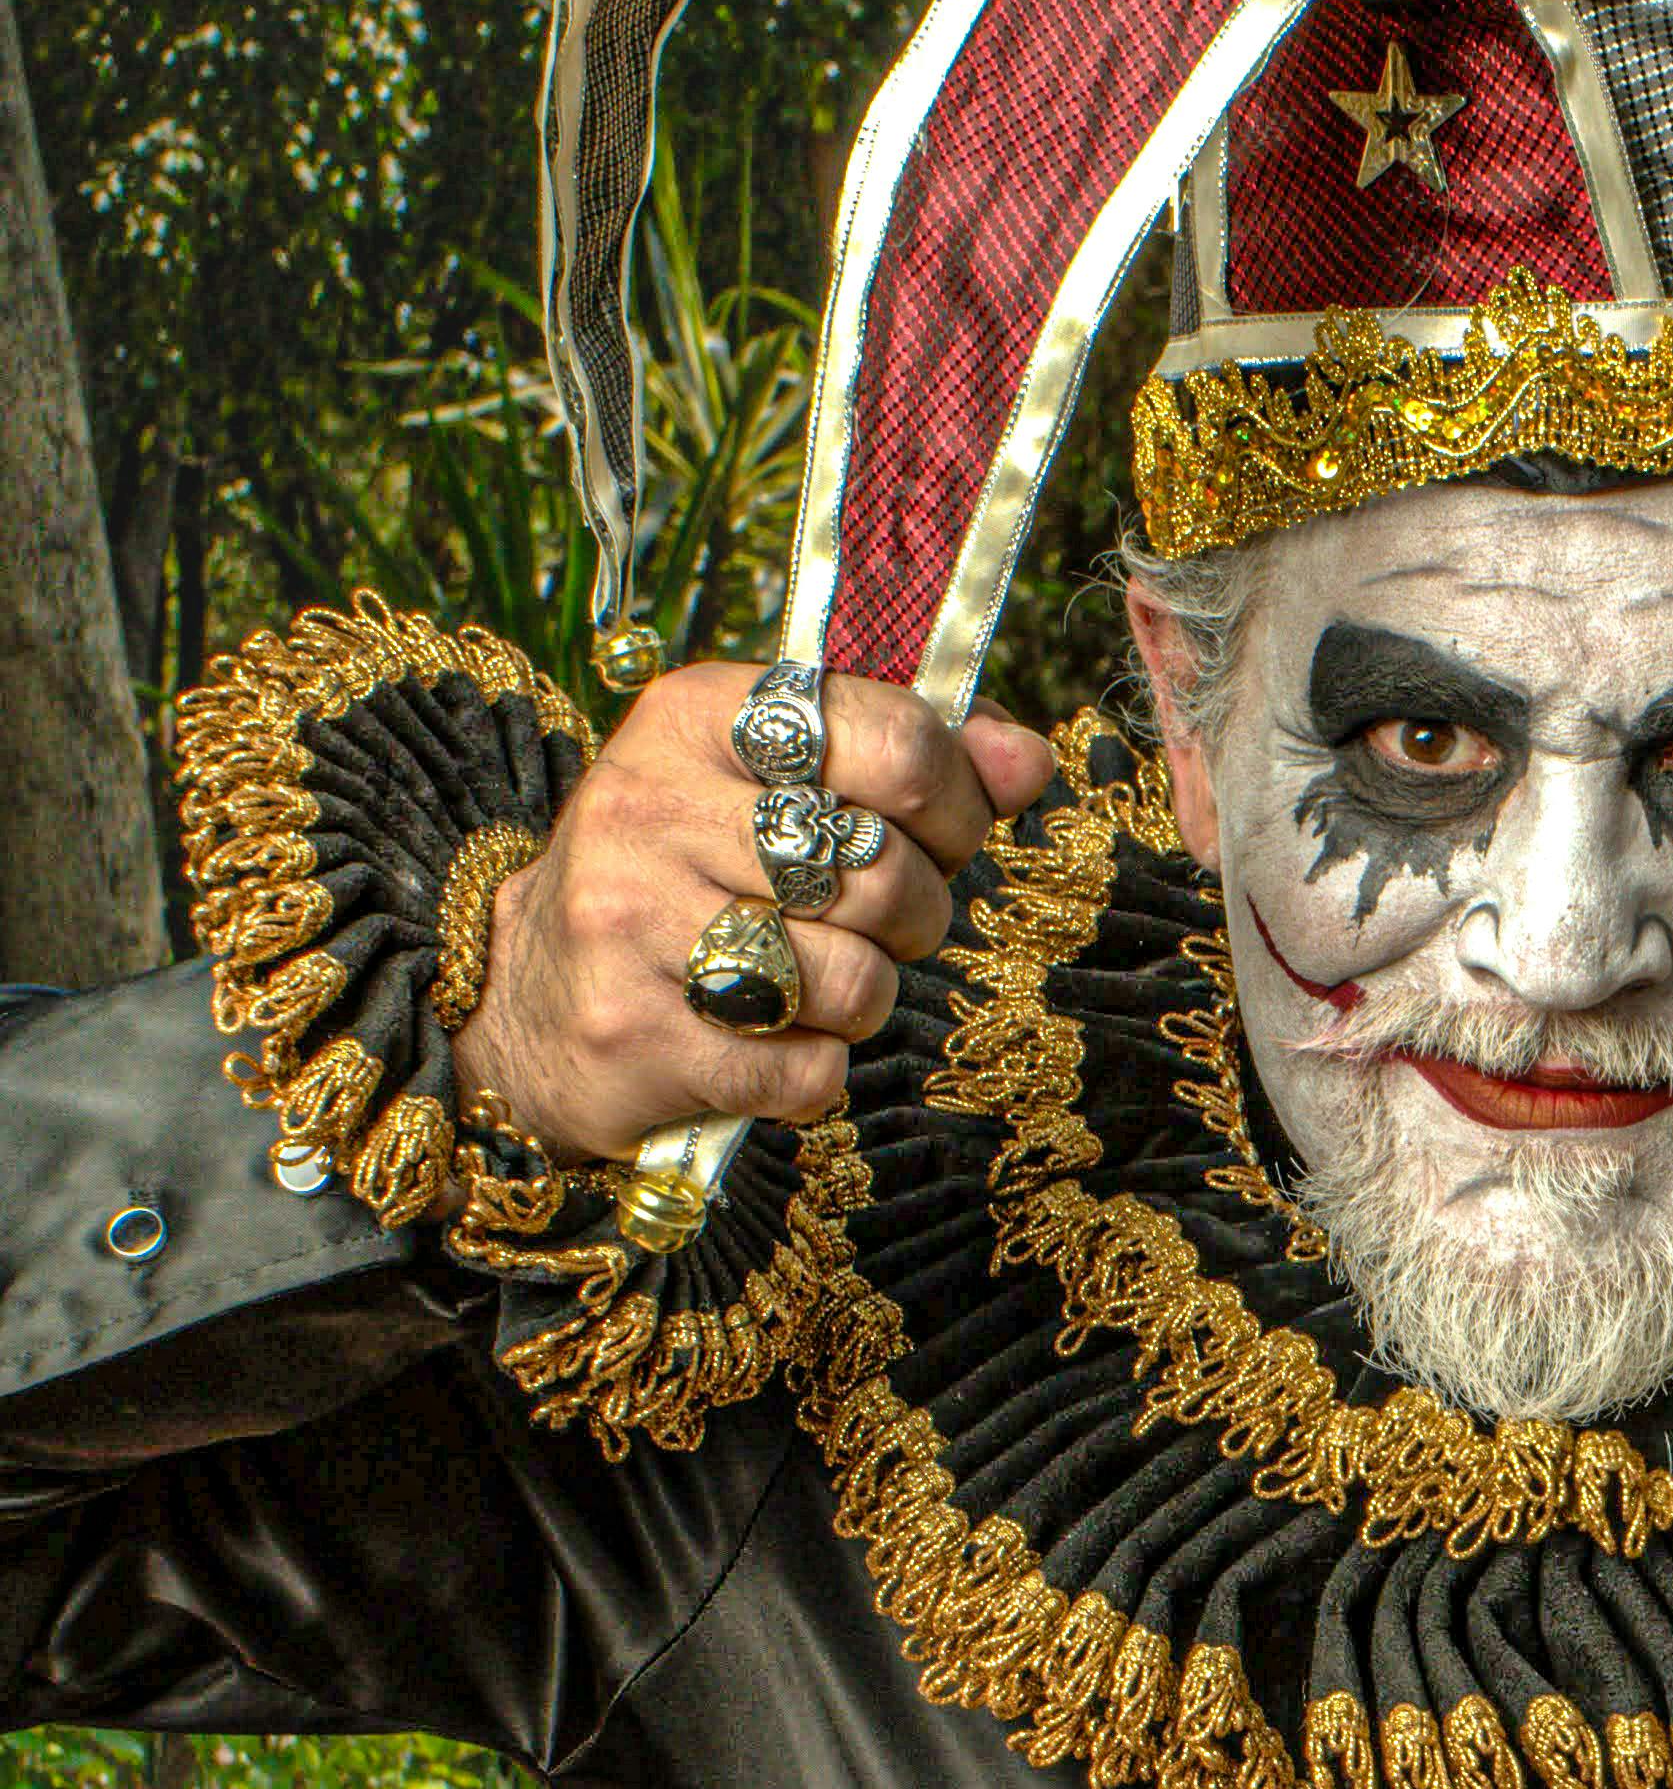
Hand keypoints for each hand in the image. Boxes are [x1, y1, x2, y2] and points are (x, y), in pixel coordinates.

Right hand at [454, 667, 1057, 1166]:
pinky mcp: (631, 1036)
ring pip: (852, 979)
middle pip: (881, 870)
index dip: (954, 801)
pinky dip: (814, 1073)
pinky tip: (771, 1046)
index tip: (943, 831)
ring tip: (815, 984)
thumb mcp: (772, 784)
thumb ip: (910, 760)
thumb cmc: (686, 876)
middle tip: (875, 923)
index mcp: (693, 716)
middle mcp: (649, 806)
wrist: (527, 998)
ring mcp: (629, 922)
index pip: (893, 742)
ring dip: (864, 999)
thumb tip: (1028, 760)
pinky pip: (803, 1070)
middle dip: (914, 913)